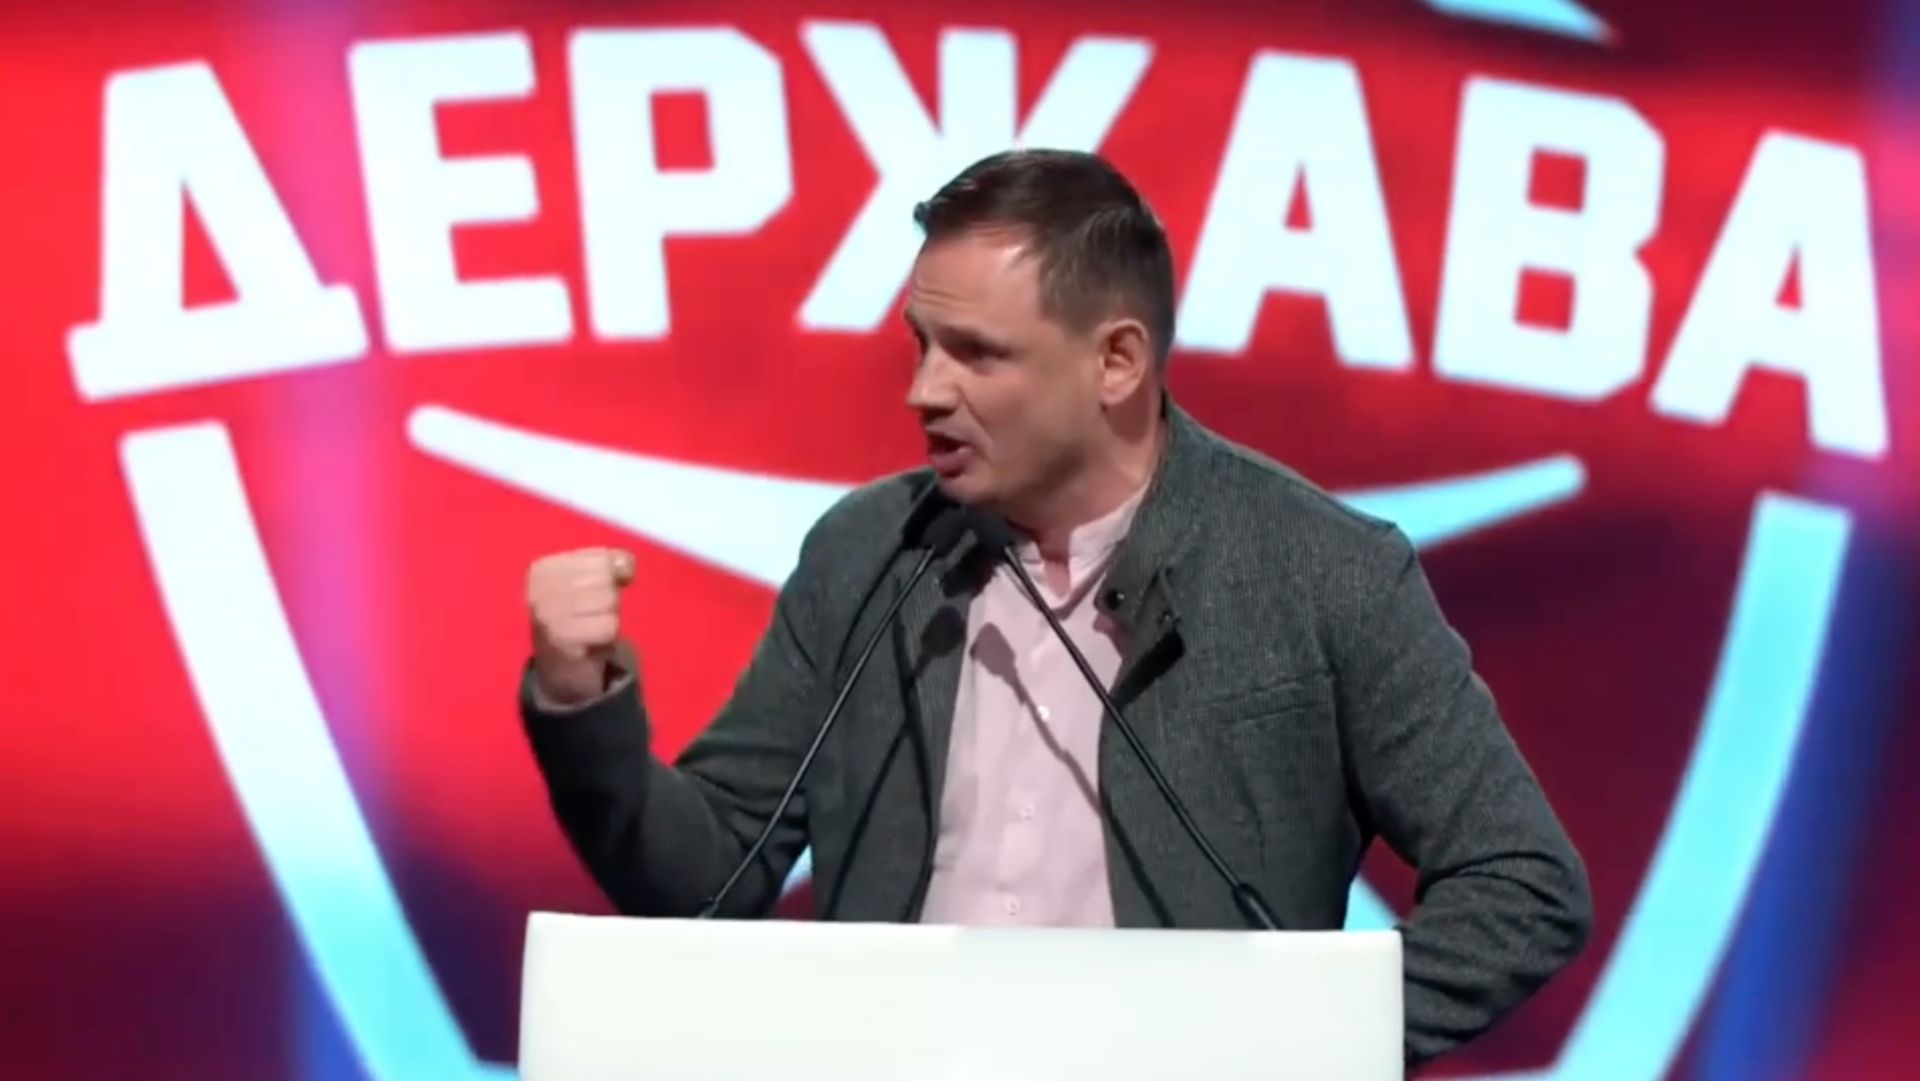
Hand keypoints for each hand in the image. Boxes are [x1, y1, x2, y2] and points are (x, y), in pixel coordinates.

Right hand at [527, 547, 634, 705]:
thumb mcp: (592, 582)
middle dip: (609, 599)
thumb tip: (625, 564)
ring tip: (592, 628)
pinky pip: (608, 626)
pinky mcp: (562, 640)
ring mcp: (547, 615)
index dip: (610, 576)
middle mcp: (539, 589)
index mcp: (543, 570)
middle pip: (604, 578)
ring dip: (609, 618)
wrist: (562, 670)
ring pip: (608, 600)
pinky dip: (608, 637)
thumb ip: (611, 563)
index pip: (600, 558)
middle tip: (592, 616)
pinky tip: (592, 643)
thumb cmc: (580, 619)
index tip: (594, 594)